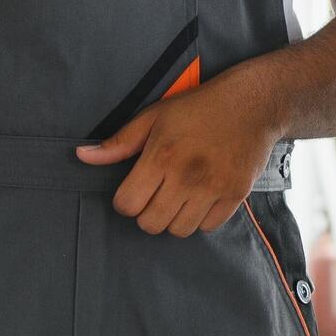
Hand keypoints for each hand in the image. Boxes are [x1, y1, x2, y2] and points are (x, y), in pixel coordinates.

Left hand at [77, 68, 283, 234]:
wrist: (253, 104)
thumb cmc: (199, 108)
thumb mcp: (154, 117)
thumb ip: (119, 142)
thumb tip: (82, 156)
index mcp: (162, 156)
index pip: (127, 204)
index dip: (125, 201)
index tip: (134, 190)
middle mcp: (187, 176)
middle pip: (150, 224)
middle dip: (147, 213)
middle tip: (156, 195)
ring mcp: (213, 188)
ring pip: (179, 230)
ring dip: (174, 218)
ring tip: (178, 198)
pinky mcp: (235, 195)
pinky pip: (208, 227)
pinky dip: (201, 219)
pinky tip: (200, 198)